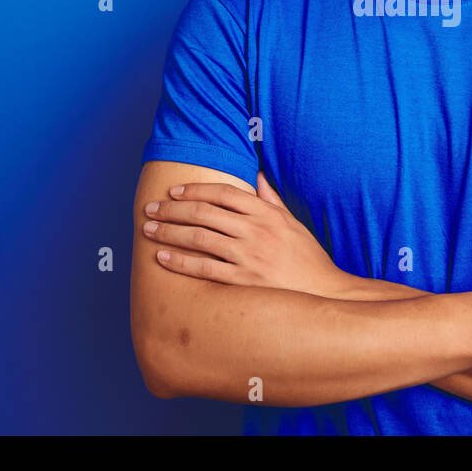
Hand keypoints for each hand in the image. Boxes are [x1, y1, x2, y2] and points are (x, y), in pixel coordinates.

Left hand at [142, 172, 353, 297]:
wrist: (323, 294)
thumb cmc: (308, 258)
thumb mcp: (293, 223)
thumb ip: (271, 200)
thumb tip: (257, 176)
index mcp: (267, 214)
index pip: (225, 193)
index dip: (196, 190)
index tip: (174, 192)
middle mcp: (256, 232)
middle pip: (205, 212)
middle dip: (173, 209)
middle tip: (150, 208)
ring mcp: (249, 257)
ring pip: (199, 237)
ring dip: (169, 231)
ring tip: (148, 229)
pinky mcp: (243, 282)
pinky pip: (204, 269)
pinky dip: (180, 262)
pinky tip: (162, 258)